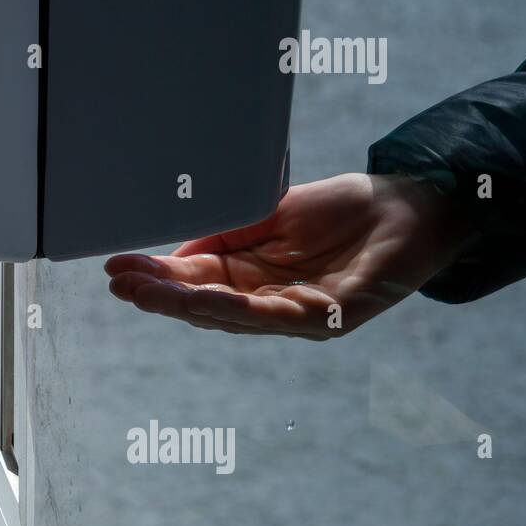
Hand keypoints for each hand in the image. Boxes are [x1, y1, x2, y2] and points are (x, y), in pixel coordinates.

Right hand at [105, 173, 467, 339]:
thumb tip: (172, 254)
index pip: (191, 282)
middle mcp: (267, 304)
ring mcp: (297, 316)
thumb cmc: (341, 211)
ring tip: (146, 293)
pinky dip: (236, 307)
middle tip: (118, 286)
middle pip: (202, 305)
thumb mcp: (267, 213)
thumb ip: (222, 232)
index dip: (153, 279)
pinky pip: (274, 315)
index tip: (115, 269)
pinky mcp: (330, 317)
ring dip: (185, 306)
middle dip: (158, 296)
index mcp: (248, 278)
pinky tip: (205, 296)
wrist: (411, 207)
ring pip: (230, 317)